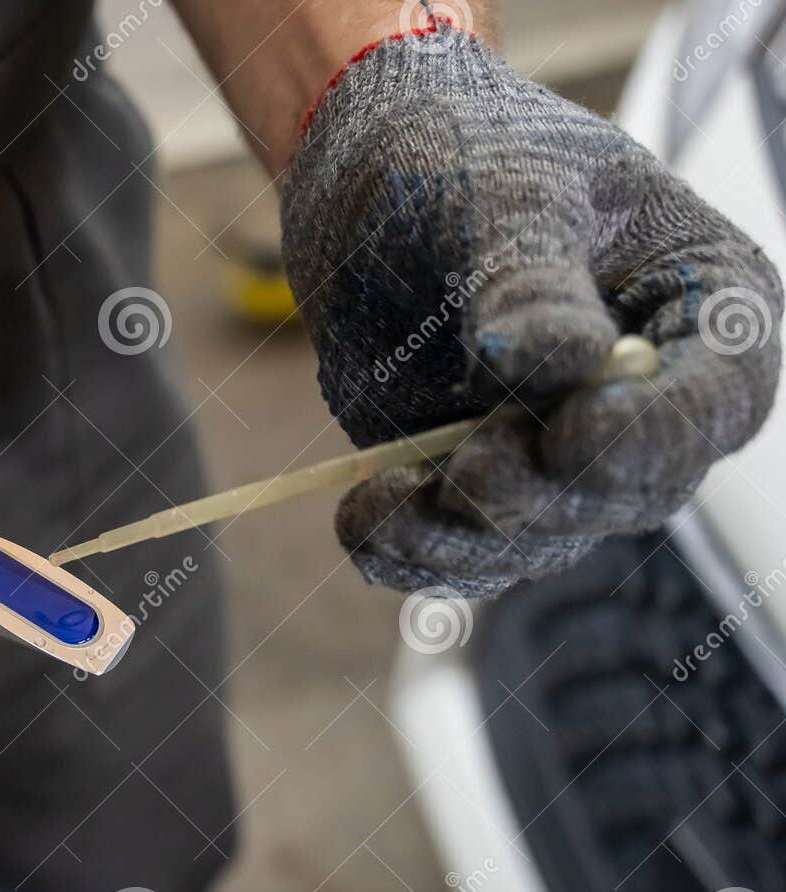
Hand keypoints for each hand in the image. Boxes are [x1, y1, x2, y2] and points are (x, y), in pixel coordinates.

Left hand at [280, 27, 782, 596]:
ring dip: (468, 538)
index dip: (658, 430)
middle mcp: (639, 397)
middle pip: (628, 490)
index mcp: (700, 305)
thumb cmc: (465, 151)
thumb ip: (535, 280)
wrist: (364, 169)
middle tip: (470, 467)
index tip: (577, 429)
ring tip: (394, 499)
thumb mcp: (506, 192)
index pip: (719, 396)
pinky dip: (409, 549)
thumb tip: (563, 363)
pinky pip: (457, 546)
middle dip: (545, 495)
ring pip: (537, 536)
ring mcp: (552, 448)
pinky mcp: (469, 476)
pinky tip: (363, 522)